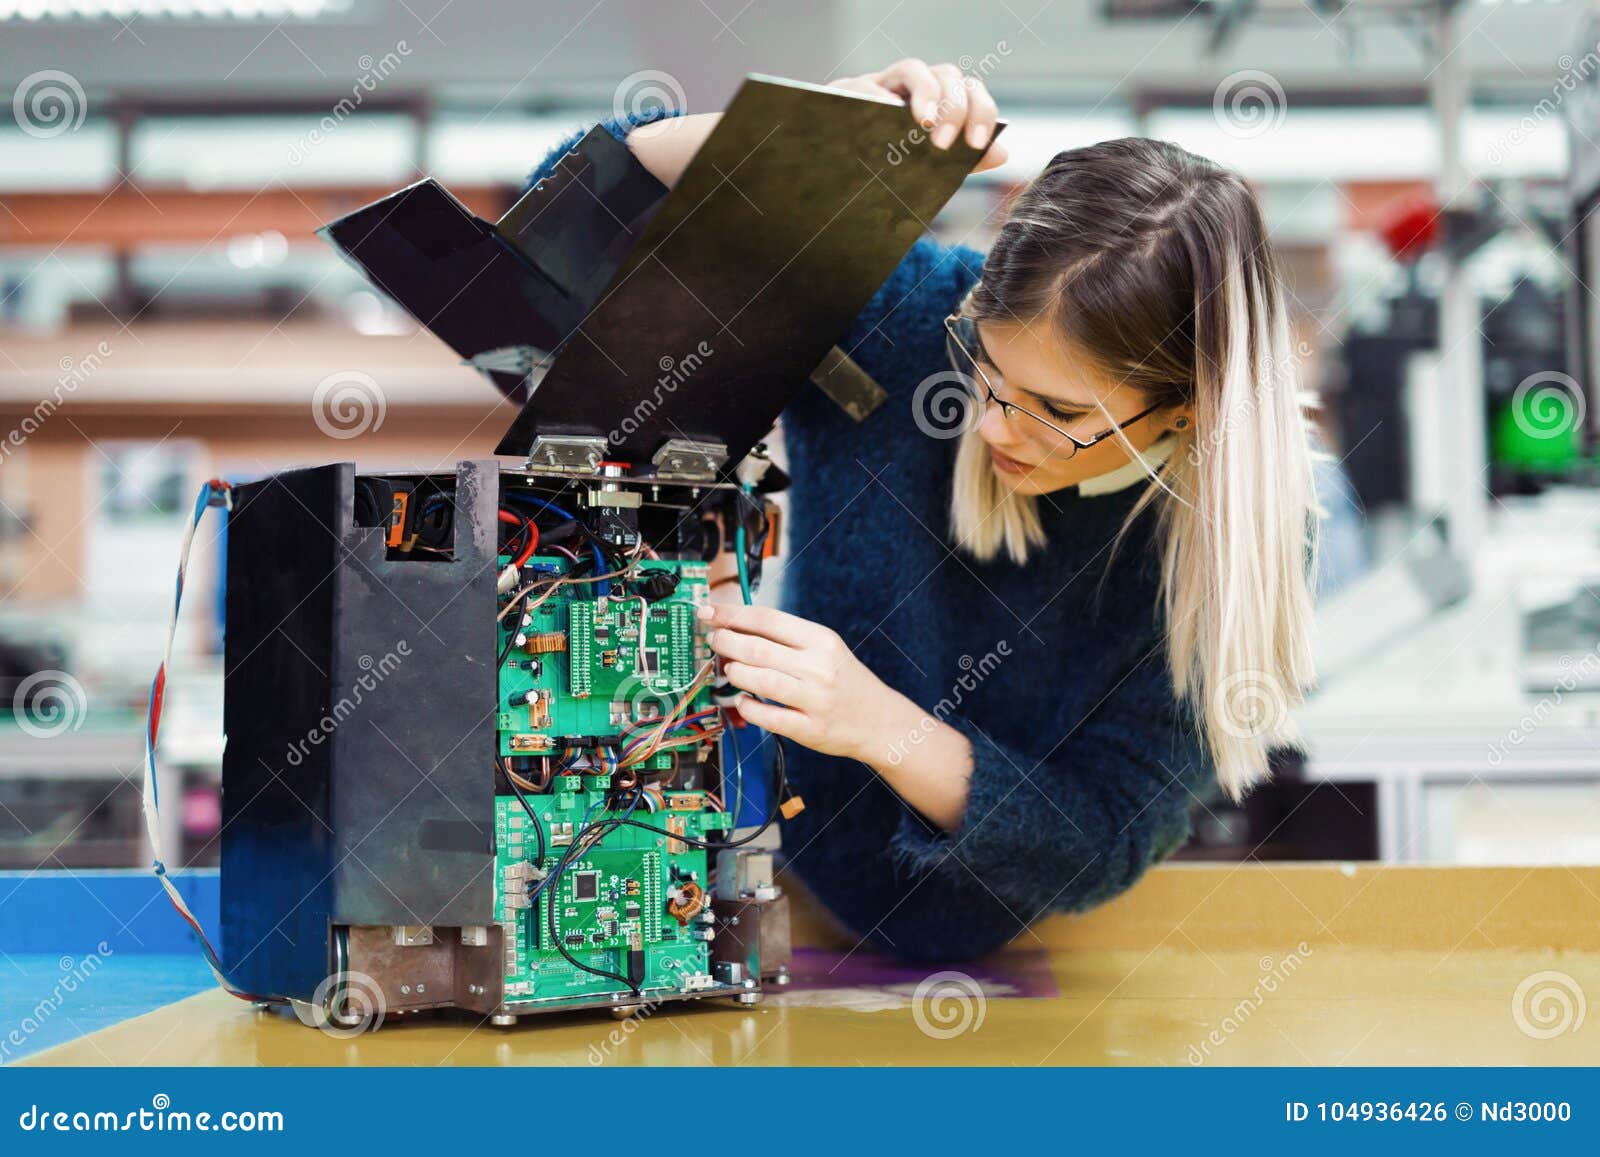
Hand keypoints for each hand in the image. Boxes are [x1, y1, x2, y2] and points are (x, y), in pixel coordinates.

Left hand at [698, 603, 914, 762]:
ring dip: (735, 673)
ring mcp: (815, 699)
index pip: (768, 619)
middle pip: (758, 648)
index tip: (709, 612)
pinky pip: (768, 717)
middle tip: (714, 641)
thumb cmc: (844, 680)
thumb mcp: (824, 648)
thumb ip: (786, 638)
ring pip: (760, 681)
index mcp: (821, 640)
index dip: (732, 614)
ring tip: (729, 669)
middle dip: (726, 642)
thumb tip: (736, 625)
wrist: (880, 720)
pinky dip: (747, 707)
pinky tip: (741, 700)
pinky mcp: (809, 729)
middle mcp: (819, 667)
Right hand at [828, 58, 1008, 171]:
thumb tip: (1001, 153)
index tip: (974, 143)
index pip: (968, 92)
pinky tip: (884, 114)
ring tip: (923, 125)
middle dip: (953, 107)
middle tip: (946, 143)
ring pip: (911, 68)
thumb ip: (962, 162)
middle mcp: (910, 89)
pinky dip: (876, 96)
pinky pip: (861, 85)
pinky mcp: (842, 94)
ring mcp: (877, 86)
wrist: (834, 190)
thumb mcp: (926, 173)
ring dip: (925, 93)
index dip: (979, 111)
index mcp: (935, 105)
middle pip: (946, 75)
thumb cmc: (882, 178)